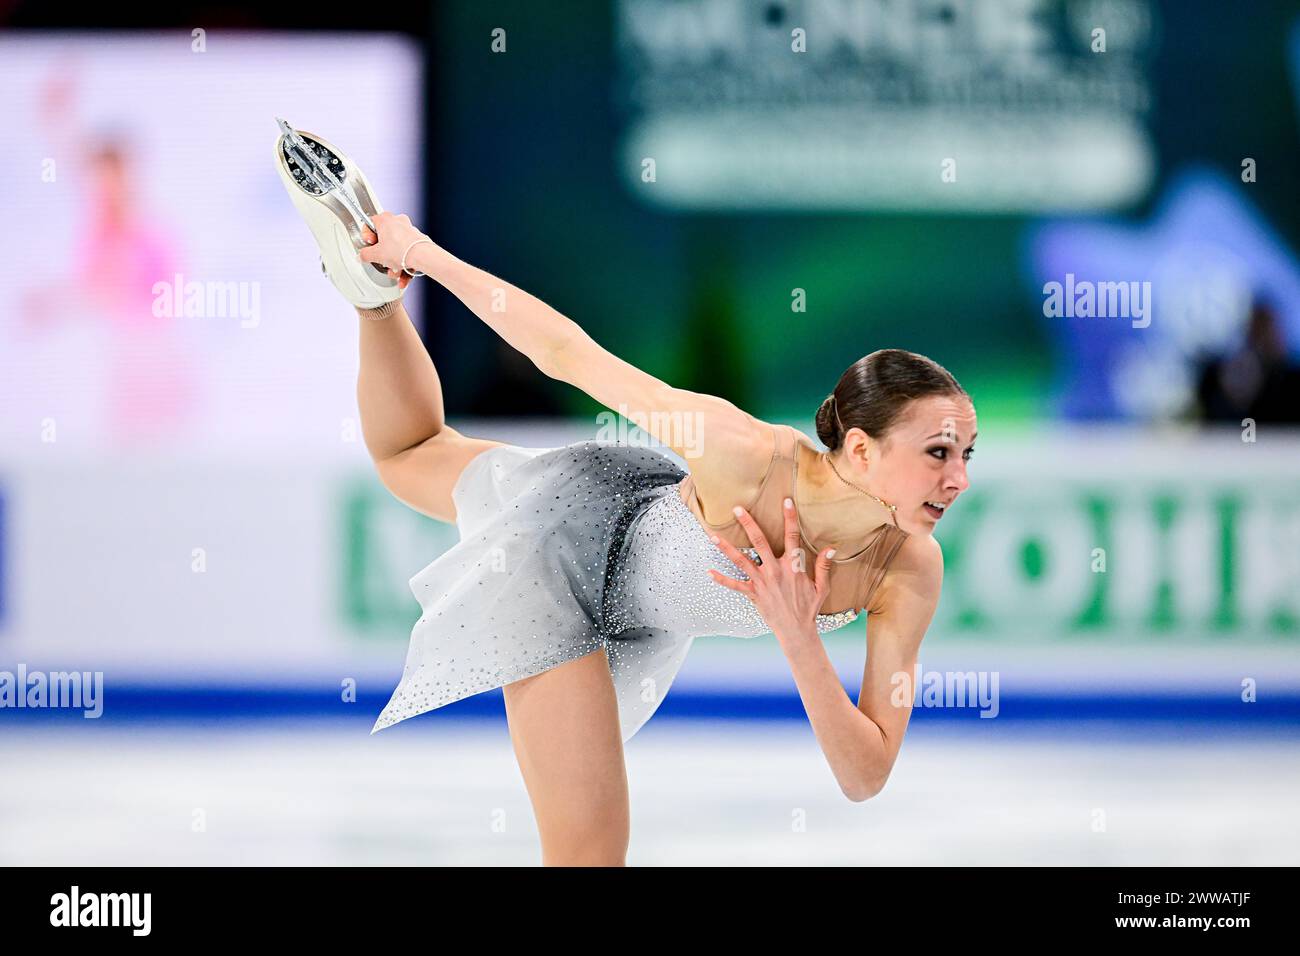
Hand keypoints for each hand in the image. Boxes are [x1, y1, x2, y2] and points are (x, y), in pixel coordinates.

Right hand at [357, 212, 437, 278]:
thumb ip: (365, 255)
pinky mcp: (417, 241)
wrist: (423, 256)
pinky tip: (403, 277)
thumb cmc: (402, 250)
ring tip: (395, 272)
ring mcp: (409, 231)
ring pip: (397, 249)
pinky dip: (405, 265)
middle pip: (384, 239)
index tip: (368, 246)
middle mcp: (398, 222)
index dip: (366, 237)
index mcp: (385, 219)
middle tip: (382, 261)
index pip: (369, 224)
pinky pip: (407, 253)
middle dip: (383, 255)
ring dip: (394, 264)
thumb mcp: (376, 255)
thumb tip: (361, 256)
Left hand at [706, 498, 835, 645]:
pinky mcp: (754, 594)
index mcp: (793, 567)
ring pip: (741, 561)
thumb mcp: (822, 587)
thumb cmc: (809, 608)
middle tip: (737, 509)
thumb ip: (824, 566)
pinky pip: (735, 585)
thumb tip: (831, 548)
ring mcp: (762, 582)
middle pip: (759, 542)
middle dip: (748, 524)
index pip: (792, 537)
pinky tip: (709, 572)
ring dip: (726, 548)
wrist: (797, 631)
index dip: (790, 518)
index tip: (786, 501)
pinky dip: (722, 579)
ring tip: (713, 536)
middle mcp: (775, 571)